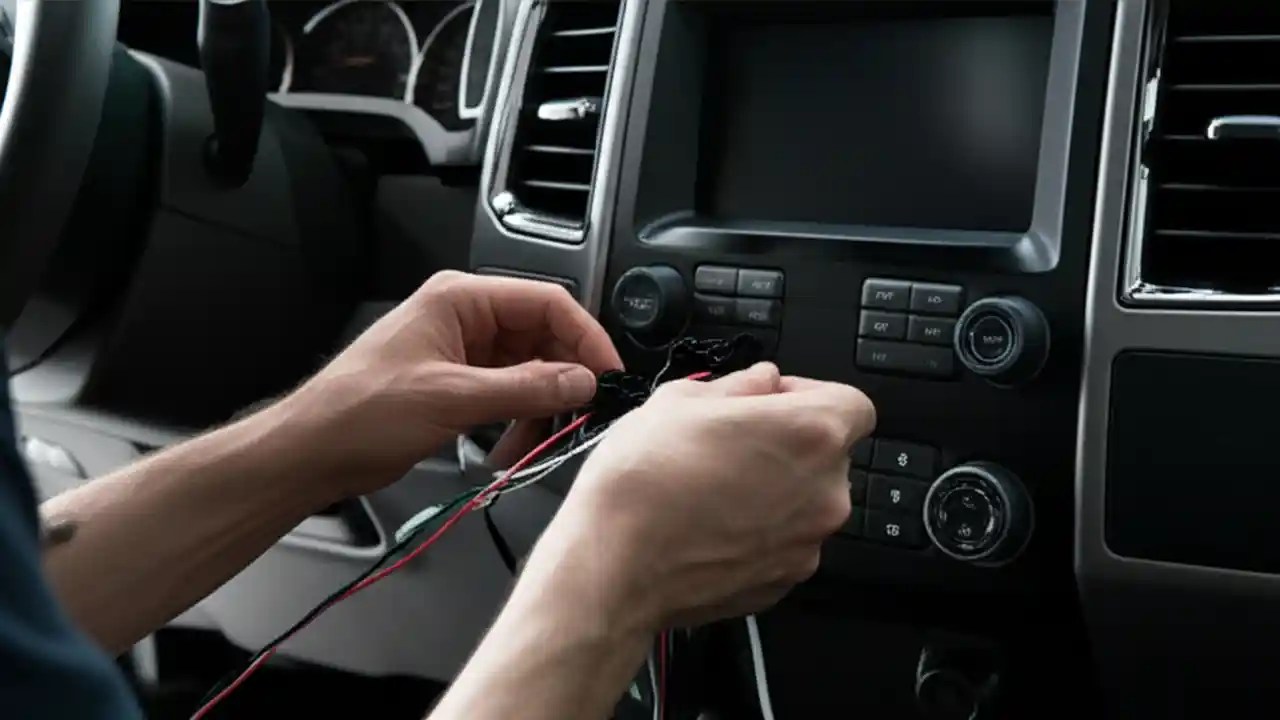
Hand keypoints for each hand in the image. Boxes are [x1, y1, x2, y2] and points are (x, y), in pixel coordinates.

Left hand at [282, 271, 621, 496]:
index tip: (608, 374)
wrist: (311, 453)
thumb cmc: (362, 412)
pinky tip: (513, 451)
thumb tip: (584, 381)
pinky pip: (508, 396)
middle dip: (565, 377)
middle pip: (542, 336)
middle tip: (585, 415)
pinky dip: (519, 422)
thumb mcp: (451, 399)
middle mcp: (466, 318)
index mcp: (460, 299)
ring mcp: (463, 353)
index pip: (545, 301)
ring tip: (539, 445)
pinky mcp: (458, 386)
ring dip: (541, 408)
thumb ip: (524, 388)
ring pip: (530, 371)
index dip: (585, 335)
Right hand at [520, 363, 874, 635]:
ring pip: (805, 502)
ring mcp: (808, 543)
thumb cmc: (643, 480)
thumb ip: (739, 385)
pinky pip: (784, 542)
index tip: (772, 400)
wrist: (615, 564)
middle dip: (787, 444)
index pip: (853, 405)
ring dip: (773, 489)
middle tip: (730, 442)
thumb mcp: (680, 400)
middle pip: (828, 456)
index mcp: (811, 433)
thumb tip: (762, 381)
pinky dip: (758, 531)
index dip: (811, 396)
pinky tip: (709, 523)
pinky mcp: (784, 581)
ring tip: (711, 487)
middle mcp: (825, 492)